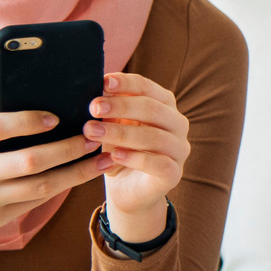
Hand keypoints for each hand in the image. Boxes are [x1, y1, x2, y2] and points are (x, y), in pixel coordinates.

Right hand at [0, 86, 105, 270]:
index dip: (27, 121)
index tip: (55, 117)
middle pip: (28, 161)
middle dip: (67, 148)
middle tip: (94, 135)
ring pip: (40, 187)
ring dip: (77, 172)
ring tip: (104, 158)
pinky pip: (36, 202)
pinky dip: (63, 187)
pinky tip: (84, 173)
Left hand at [86, 73, 189, 242]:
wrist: (127, 188)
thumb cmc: (118, 150)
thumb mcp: (111, 127)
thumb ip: (107, 111)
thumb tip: (92, 93)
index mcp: (163, 105)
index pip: (148, 87)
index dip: (126, 83)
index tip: (103, 82)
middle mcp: (177, 124)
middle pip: (153, 109)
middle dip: (121, 106)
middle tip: (93, 108)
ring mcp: (179, 149)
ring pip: (155, 137)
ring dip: (121, 133)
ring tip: (92, 132)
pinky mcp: (174, 173)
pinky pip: (159, 163)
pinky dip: (135, 158)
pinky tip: (114, 156)